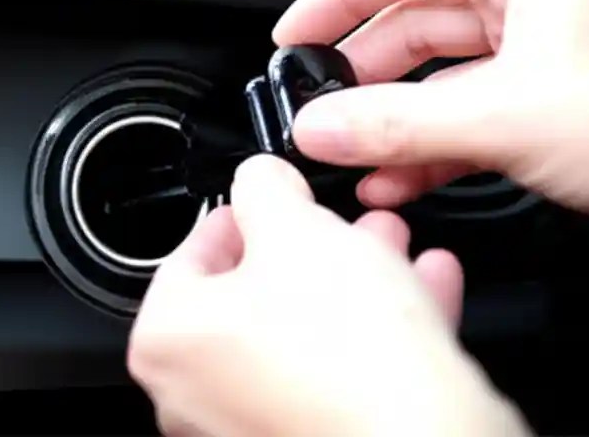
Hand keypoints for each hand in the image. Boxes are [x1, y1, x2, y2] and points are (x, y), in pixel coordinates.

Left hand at [127, 154, 528, 436]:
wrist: (419, 433)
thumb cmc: (343, 353)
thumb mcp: (294, 226)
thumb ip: (264, 187)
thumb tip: (260, 178)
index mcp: (166, 342)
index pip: (189, 254)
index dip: (242, 211)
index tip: (274, 194)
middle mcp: (197, 395)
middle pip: (252, 296)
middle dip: (310, 245)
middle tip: (340, 217)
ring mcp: (252, 425)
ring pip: (304, 333)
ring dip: (353, 281)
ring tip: (390, 244)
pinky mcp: (315, 436)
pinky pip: (342, 373)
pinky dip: (377, 331)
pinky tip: (422, 292)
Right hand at [273, 0, 588, 275]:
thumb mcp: (501, 119)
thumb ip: (395, 122)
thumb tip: (320, 123)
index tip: (294, 34)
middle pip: (417, 23)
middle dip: (364, 73)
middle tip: (318, 108)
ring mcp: (544, 52)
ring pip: (441, 78)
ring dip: (394, 119)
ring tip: (350, 155)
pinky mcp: (552, 104)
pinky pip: (468, 116)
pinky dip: (431, 145)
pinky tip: (398, 179)